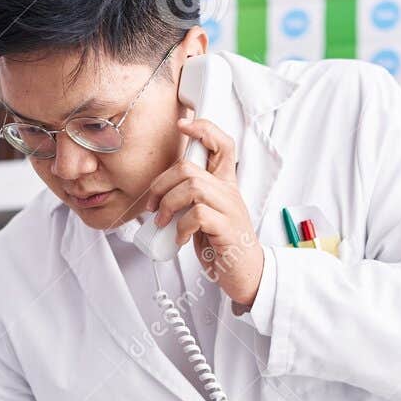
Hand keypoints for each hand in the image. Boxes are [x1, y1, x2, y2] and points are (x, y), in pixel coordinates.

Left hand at [144, 117, 263, 307]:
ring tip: (164, 221)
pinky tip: (180, 238)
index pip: (223, 144)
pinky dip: (180, 227)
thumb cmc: (223, 245)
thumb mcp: (206, 215)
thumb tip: (160, 194)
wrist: (245, 274)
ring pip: (192, 186)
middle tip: (155, 205)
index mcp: (225, 185)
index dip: (204, 129)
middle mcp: (229, 192)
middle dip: (162, 184)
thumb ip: (190, 199)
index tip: (183, 125)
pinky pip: (196, 215)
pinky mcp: (226, 228)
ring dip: (169, 204)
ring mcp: (229, 209)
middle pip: (190, 167)